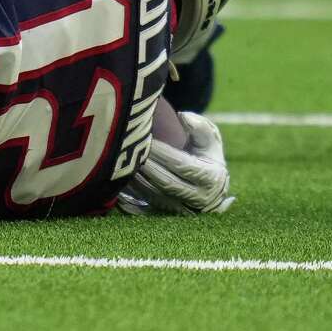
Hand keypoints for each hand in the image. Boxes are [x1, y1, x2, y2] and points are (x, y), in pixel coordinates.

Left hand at [117, 112, 233, 215]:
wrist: (209, 182)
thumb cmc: (206, 153)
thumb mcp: (210, 137)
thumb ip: (199, 126)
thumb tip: (183, 116)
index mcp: (211, 178)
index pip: (183, 166)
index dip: (163, 153)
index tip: (147, 138)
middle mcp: (199, 198)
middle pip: (167, 182)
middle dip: (147, 165)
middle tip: (129, 147)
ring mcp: (183, 209)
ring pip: (156, 195)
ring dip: (138, 179)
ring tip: (122, 160)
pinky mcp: (169, 214)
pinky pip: (148, 204)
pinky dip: (134, 192)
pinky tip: (121, 176)